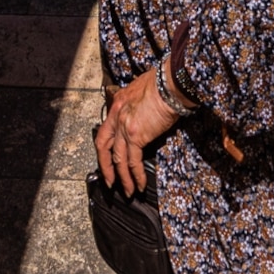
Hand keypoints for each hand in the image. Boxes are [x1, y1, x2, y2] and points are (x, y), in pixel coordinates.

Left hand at [96, 63, 179, 196]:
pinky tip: (140, 185)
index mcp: (118, 104)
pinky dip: (136, 176)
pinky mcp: (136, 136)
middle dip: (105, 167)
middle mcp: (117, 116)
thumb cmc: (162, 82)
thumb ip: (136, 102)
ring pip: (118, 159)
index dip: (104, 147)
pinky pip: (133, 162)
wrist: (169, 83)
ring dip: (122, 178)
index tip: (107, 159)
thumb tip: (143, 111)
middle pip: (104, 147)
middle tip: (109, 181)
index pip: (105, 130)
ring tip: (127, 191)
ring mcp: (124, 127)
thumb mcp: (141, 89)